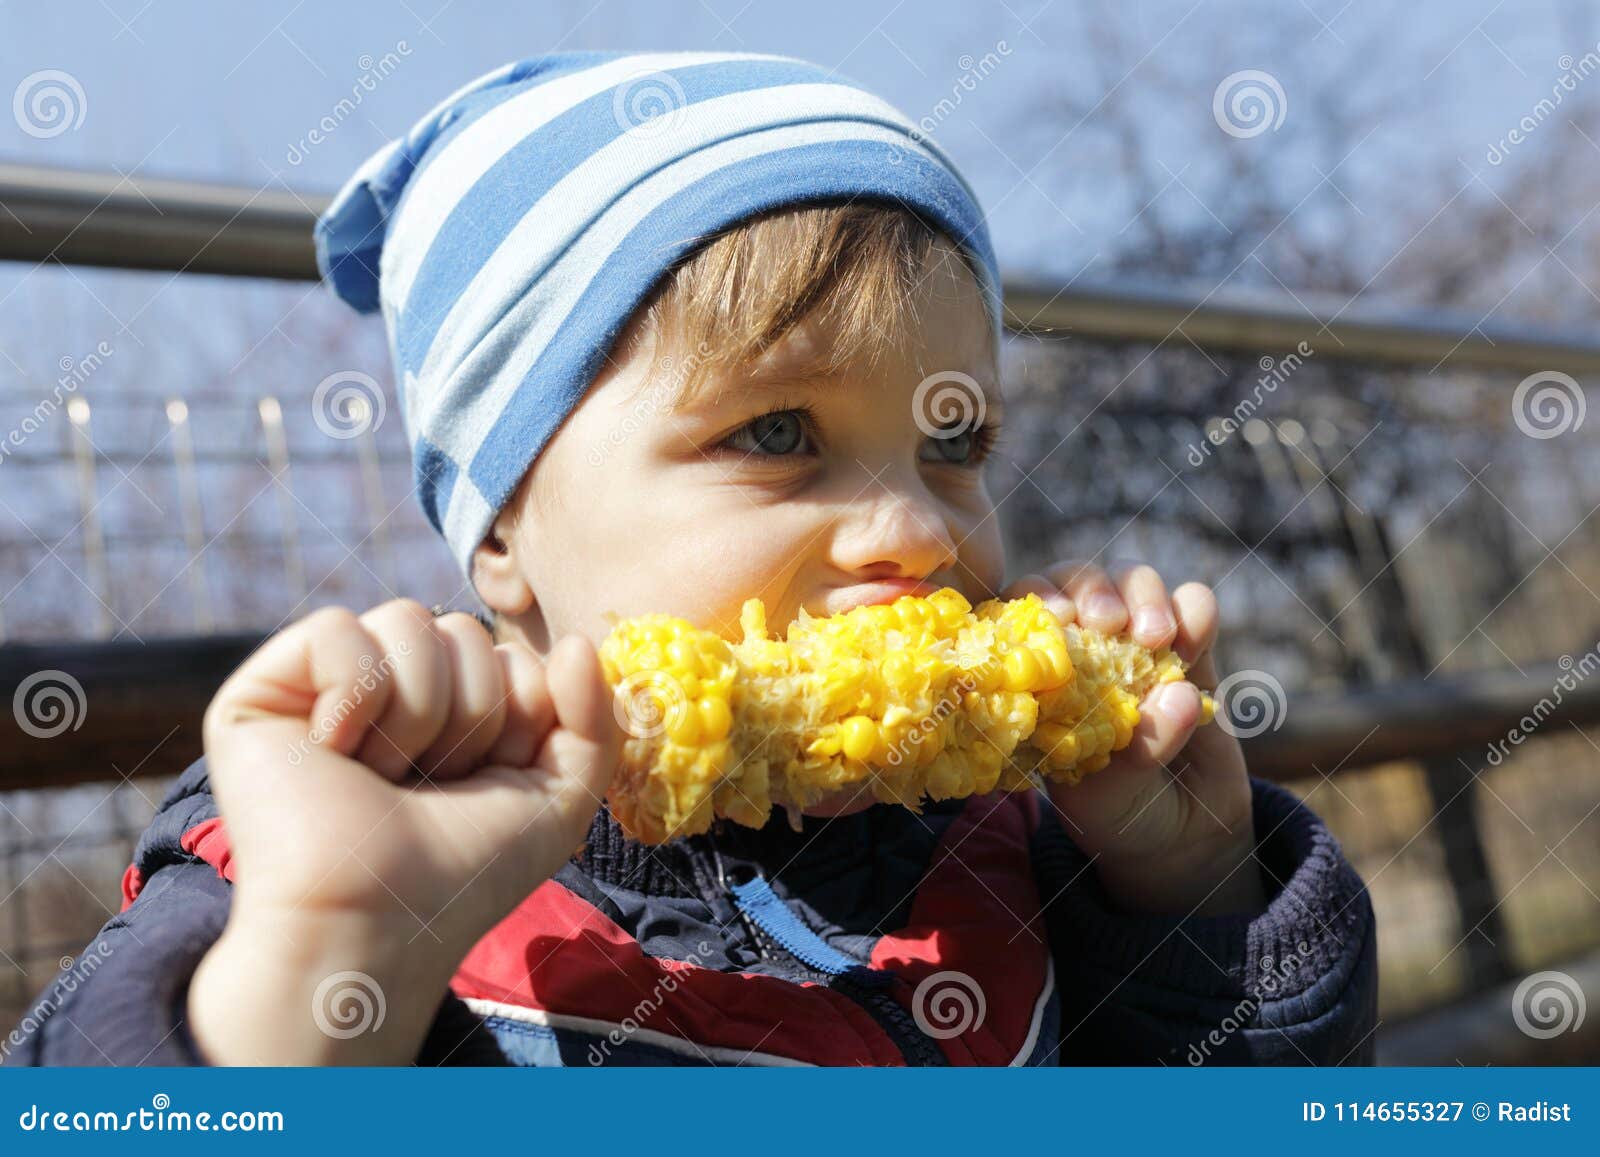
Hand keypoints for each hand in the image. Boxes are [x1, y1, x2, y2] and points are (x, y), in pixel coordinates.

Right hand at [189, 599, 621, 1061]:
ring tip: (381, 776)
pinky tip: (332, 753)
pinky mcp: (265, 689)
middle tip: (427, 785)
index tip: (484, 782)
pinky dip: (352, 696)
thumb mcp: (558, 801)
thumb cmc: (462, 874)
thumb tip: (570, 641)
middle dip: (469, 715)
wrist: (376, 924)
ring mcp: (325, 686)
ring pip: (407, 620)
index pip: (511, 654)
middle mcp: (390, 690)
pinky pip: (336, 629)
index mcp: (452, 710)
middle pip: (463, 630)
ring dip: (415, 713)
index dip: (518, 716)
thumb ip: (595, 721)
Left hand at [1002, 563, 1265, 917]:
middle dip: (1090, 589)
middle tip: (1108, 622)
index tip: (1060, 618)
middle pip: (1073, 577)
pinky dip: (1194, 612)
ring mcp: (1134, 641)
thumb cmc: (1120, 815)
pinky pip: (1193, 605)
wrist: (1183, 836)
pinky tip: (1193, 645)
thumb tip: (1181, 693)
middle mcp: (1079, 646)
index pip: (1017, 613)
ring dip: (1143, 595)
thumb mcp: (1111, 797)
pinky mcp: (1189, 647)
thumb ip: (1139, 747)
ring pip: (1131, 578)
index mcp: (1034, 676)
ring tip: (1157, 638)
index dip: (1034, 600)